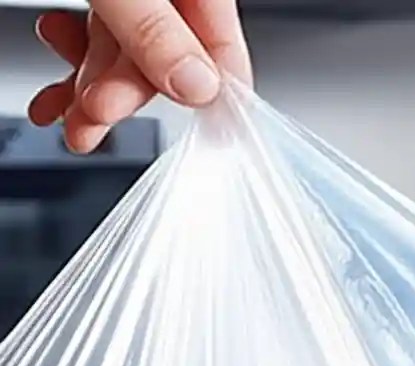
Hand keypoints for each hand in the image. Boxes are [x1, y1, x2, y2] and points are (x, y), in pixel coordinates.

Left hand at [27, 0, 251, 153]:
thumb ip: (156, 32)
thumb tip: (197, 89)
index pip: (223, 56)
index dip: (214, 106)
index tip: (206, 149)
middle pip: (164, 59)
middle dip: (121, 97)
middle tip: (90, 122)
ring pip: (123, 50)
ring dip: (88, 83)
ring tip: (61, 106)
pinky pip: (97, 30)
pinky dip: (73, 51)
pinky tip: (55, 49)